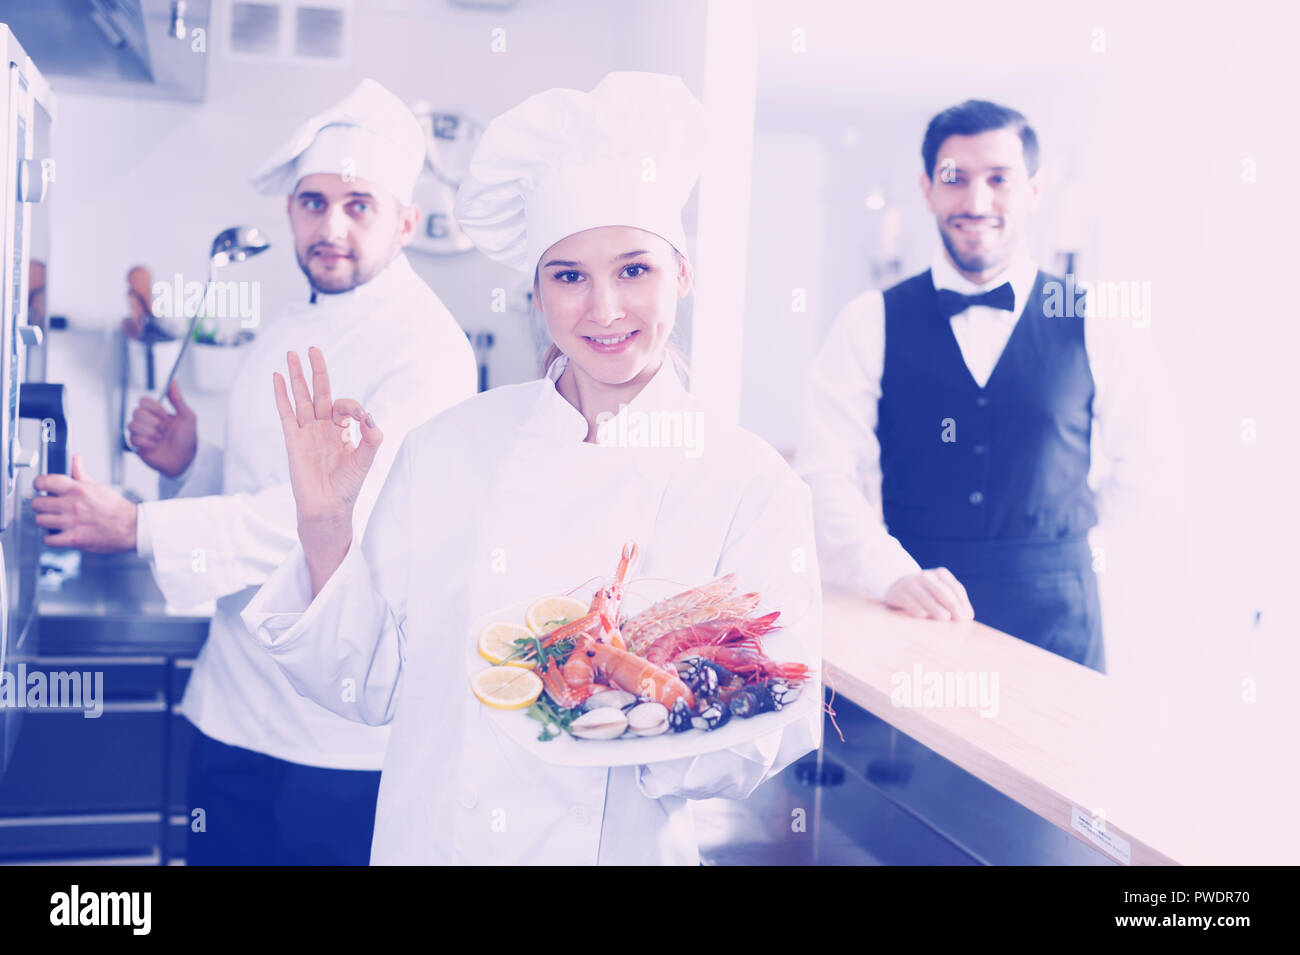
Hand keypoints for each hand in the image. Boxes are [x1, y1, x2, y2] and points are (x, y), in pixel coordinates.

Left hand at [31, 454, 137, 552]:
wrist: (132, 527)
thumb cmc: (117, 508)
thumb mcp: (98, 486)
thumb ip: (81, 473)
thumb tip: (76, 459)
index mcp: (77, 489)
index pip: (44, 481)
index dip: (38, 484)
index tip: (40, 487)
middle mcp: (72, 505)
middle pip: (37, 503)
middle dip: (41, 505)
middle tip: (48, 506)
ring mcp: (71, 523)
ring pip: (40, 521)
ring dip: (45, 521)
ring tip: (53, 521)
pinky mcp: (73, 539)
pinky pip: (48, 539)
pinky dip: (51, 538)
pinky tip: (58, 534)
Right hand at [128, 380, 197, 476]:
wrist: (186, 460)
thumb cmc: (187, 439)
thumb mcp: (187, 416)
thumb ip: (177, 398)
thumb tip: (173, 381)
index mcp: (157, 413)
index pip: (143, 400)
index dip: (154, 407)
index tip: (165, 415)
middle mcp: (147, 421)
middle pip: (136, 412)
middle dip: (153, 422)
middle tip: (164, 429)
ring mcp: (140, 433)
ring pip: (132, 425)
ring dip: (150, 432)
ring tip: (160, 438)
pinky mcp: (136, 446)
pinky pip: (133, 439)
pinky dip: (146, 442)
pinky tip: (155, 446)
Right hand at [273, 346, 382, 591]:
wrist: (329, 507)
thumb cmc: (348, 486)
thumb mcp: (366, 458)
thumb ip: (371, 436)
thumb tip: (369, 415)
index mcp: (342, 431)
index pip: (343, 405)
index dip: (352, 405)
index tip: (359, 416)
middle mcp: (323, 428)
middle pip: (319, 393)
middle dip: (316, 371)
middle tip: (312, 348)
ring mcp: (306, 432)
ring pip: (300, 398)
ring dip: (296, 376)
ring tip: (291, 353)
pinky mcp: (293, 440)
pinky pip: (285, 413)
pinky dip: (281, 395)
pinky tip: (277, 378)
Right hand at [883, 568, 973, 621]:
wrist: (895, 587)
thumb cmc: (924, 594)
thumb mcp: (938, 592)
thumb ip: (951, 600)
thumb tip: (967, 616)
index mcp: (939, 574)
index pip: (954, 587)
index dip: (962, 602)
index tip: (968, 616)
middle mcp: (925, 576)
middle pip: (941, 591)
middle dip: (952, 605)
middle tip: (960, 619)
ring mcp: (910, 583)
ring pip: (925, 596)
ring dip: (936, 608)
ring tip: (945, 618)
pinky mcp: (898, 593)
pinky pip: (908, 601)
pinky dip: (916, 608)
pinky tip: (923, 615)